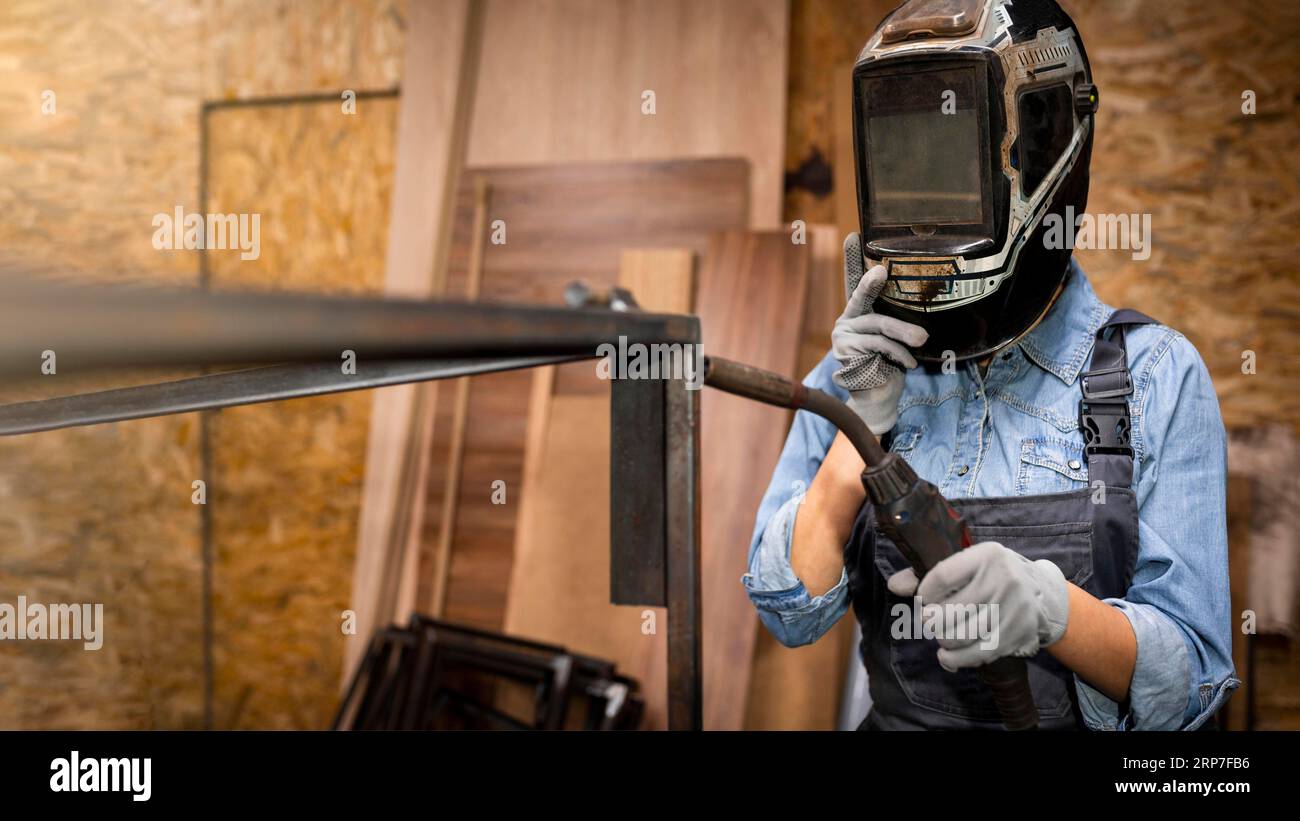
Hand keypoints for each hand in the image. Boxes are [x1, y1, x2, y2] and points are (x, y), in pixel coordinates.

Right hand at [832, 233, 926, 433]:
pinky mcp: (846, 352)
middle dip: (887, 304)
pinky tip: (908, 363)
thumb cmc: (891, 366)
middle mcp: (846, 321)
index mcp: (859, 313)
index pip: (854, 282)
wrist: (879, 398)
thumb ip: (900, 323)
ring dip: (903, 337)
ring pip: (878, 328)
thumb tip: (927, 318)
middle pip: (871, 308)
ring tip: (921, 343)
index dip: (852, 258)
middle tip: (899, 298)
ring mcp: (843, 336)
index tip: (855, 235)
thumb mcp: (897, 340)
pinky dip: (897, 355)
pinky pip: (878, 346)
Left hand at [886, 542, 1068, 670]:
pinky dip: (957, 660)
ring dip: (943, 641)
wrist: (1040, 592)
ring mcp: (1013, 608)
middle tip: (931, 621)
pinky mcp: (1018, 633)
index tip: (923, 600)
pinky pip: (979, 653)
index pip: (942, 576)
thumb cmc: (992, 576)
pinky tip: (948, 657)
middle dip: (931, 621)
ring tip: (942, 636)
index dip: (924, 593)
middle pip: (949, 611)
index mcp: (987, 555)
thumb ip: (928, 575)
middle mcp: (1003, 579)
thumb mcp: (967, 565)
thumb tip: (894, 586)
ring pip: (961, 635)